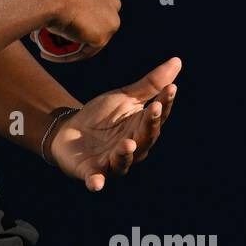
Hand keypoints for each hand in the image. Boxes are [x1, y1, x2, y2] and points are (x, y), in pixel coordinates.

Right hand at [41, 0, 121, 54]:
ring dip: (74, 40)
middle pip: (95, 10)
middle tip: (52, 31)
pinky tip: (51, 54)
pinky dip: (70, 54)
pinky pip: (88, 48)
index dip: (73, 4)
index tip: (54, 13)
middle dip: (78, 22)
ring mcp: (111, 8)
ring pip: (92, 30)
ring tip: (48, 47)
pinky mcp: (105, 30)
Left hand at [48, 56, 181, 190]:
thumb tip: (177, 61)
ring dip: (126, 154)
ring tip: (128, 143)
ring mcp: (111, 163)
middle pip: (145, 139)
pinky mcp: (91, 172)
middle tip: (153, 108)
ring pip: (123, 162)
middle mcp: (132, 149)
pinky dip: (96, 182)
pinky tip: (96, 184)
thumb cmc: (102, 117)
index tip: (171, 88)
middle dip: (149, 125)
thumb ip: (149, 85)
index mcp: (141, 129)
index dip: (165, 103)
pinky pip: (95, 180)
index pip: (157, 117)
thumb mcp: (124, 98)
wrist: (68, 132)